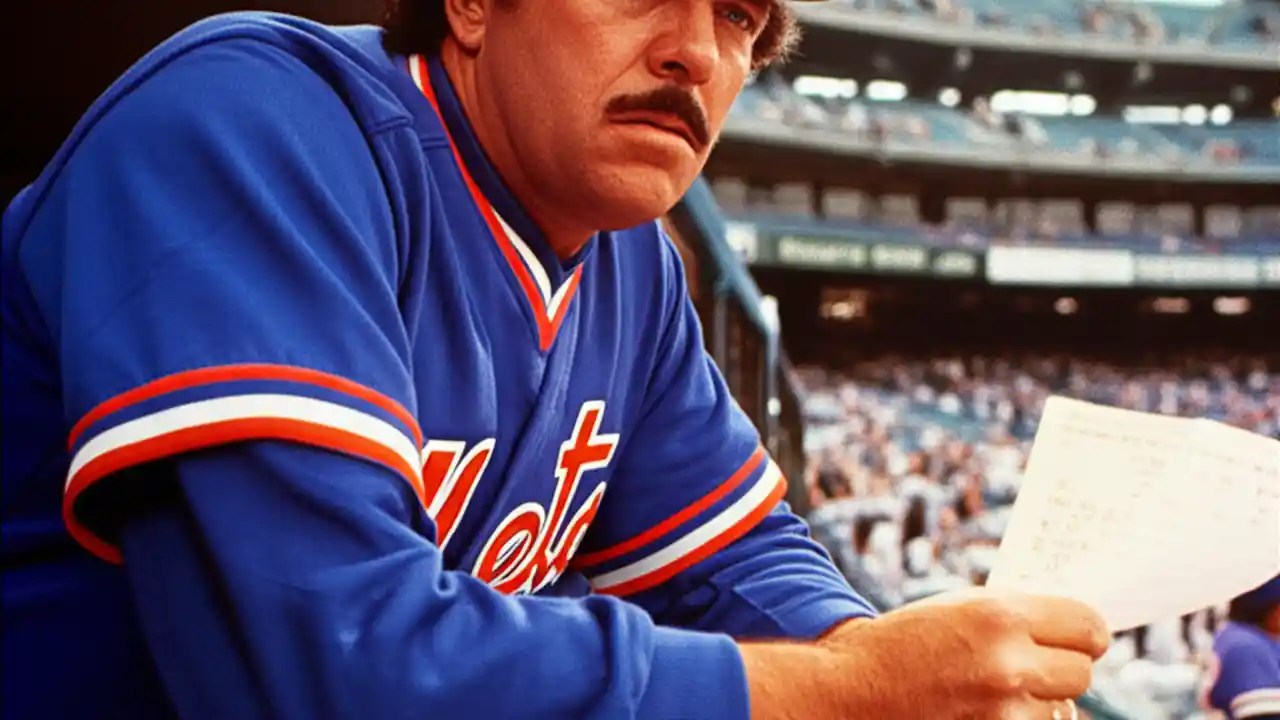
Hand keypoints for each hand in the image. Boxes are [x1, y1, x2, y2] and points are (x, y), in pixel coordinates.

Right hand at [740, 588, 1108, 719]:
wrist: (848, 692)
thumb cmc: (902, 644)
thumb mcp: (957, 609)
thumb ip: (1016, 616)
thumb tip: (1077, 631)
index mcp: (999, 616)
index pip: (1088, 626)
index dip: (1083, 632)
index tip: (1075, 637)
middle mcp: (1007, 665)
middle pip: (1082, 673)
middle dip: (1061, 668)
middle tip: (1034, 664)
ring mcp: (1002, 713)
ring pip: (1062, 710)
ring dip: (1039, 702)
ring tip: (994, 691)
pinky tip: (987, 709)